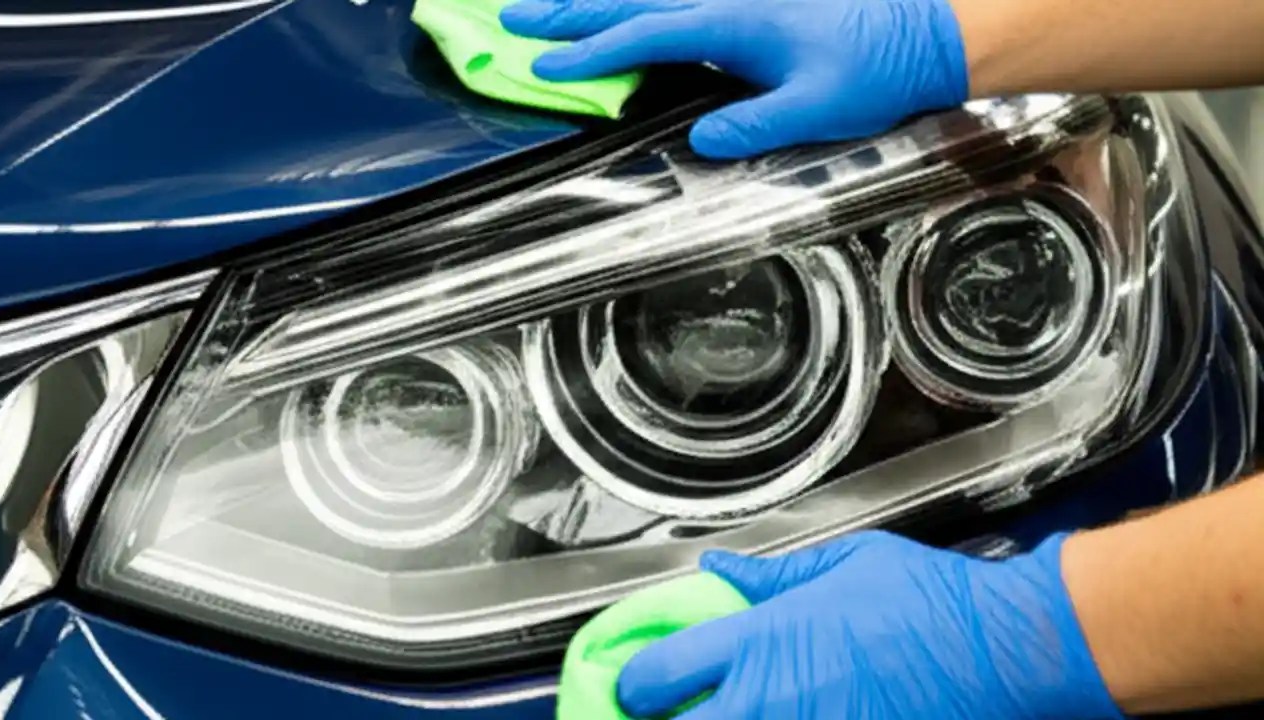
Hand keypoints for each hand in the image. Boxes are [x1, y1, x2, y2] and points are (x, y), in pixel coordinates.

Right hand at [499, 0, 969, 158]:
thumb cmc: (875, 69)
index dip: (591, 53)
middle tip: (511, 18)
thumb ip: (754, 125)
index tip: (543, 65)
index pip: (645, 36)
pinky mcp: (748, 0)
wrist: (923, 31)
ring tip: (545, 5)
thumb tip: (700, 140)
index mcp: (735, 22)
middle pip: (632, 0)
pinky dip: (638, 1)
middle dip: (568, 11)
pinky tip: (624, 9)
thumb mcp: (818, 107)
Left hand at [616, 531, 1122, 718]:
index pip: (658, 674)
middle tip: (663, 719)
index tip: (634, 688)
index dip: (632, 686)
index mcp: (759, 641)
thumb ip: (770, 577)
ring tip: (727, 716)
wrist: (997, 650)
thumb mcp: (841, 565)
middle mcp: (767, 700)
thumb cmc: (924, 601)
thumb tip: (718, 569)